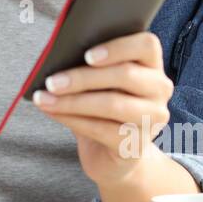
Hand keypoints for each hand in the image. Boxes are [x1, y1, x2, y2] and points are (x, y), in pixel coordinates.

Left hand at [31, 31, 173, 186]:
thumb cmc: (101, 108)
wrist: (112, 156)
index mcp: (151, 64)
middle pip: (126, 75)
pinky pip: (102, 129)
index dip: (118, 47)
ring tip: (43, 99)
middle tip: (51, 81)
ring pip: (113, 104)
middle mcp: (159, 89)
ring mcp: (152, 118)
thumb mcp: (98, 83)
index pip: (147, 45)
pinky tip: (52, 112)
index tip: (86, 55)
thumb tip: (56, 56)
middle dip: (83, 78)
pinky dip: (72, 119)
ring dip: (72, 101)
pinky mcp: (137, 144)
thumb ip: (88, 66)